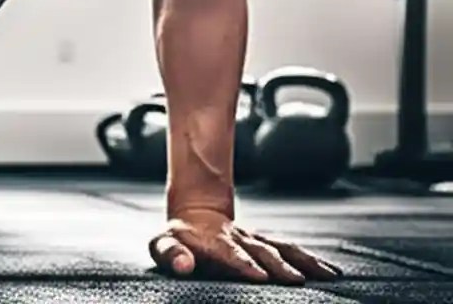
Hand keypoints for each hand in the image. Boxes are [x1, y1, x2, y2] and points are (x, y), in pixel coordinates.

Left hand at [148, 208, 341, 284]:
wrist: (195, 214)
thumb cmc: (176, 240)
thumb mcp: (163, 245)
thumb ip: (171, 255)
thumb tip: (182, 266)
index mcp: (214, 243)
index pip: (230, 254)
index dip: (243, 264)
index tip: (260, 276)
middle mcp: (240, 240)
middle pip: (262, 252)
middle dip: (279, 265)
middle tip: (297, 280)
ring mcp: (255, 240)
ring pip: (282, 248)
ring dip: (304, 262)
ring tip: (327, 275)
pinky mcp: (266, 243)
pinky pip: (291, 250)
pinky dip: (311, 260)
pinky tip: (331, 272)